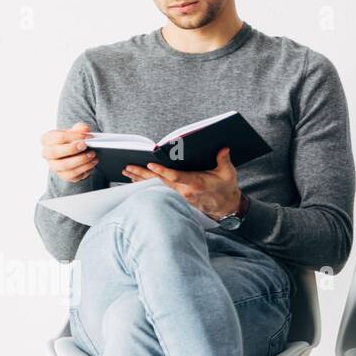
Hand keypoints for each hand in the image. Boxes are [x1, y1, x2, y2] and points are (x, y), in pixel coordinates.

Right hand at [41, 122, 96, 182]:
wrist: (76, 152)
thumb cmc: (73, 140)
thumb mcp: (77, 131)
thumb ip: (80, 128)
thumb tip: (84, 129)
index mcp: (47, 139)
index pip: (58, 137)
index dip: (74, 136)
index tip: (88, 137)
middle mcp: (47, 153)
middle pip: (55, 152)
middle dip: (72, 149)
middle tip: (86, 146)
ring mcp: (54, 166)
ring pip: (64, 165)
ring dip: (81, 160)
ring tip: (93, 155)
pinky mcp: (63, 175)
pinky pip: (72, 175)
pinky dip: (84, 169)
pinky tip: (92, 163)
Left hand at [123, 147, 241, 219]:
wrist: (226, 206)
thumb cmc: (226, 188)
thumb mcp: (228, 173)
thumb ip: (224, 160)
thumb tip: (223, 149)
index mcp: (196, 183)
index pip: (176, 176)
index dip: (163, 170)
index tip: (151, 164)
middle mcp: (185, 191)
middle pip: (160, 182)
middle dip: (143, 174)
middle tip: (129, 167)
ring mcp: (180, 196)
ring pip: (157, 186)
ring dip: (142, 179)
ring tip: (128, 172)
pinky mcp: (178, 198)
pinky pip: (159, 190)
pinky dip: (147, 184)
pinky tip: (137, 181)